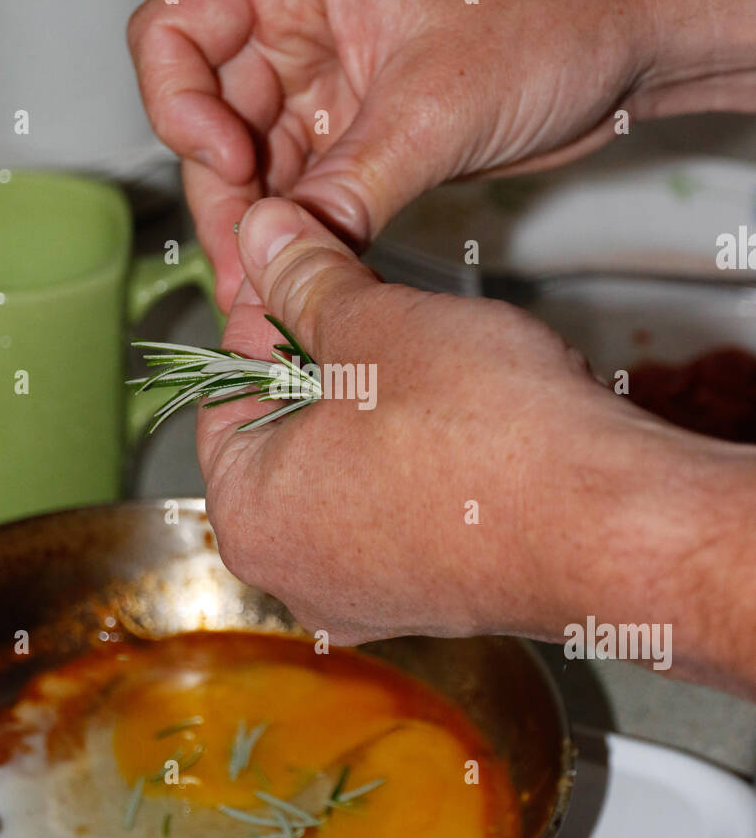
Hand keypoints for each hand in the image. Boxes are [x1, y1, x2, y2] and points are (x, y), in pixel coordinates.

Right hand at [127, 0, 755, 309]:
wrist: (633, 36)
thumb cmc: (553, 11)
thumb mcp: (438, 104)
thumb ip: (351, 185)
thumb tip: (285, 256)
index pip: (175, 26)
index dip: (178, 102)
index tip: (227, 164)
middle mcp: (299, 23)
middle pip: (209, 113)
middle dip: (224, 195)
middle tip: (247, 274)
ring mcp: (330, 81)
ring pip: (256, 163)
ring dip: (260, 231)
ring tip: (268, 302)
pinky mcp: (364, 132)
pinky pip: (308, 189)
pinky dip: (303, 236)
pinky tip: (303, 282)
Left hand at [197, 198, 755, 695]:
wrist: (611, 526)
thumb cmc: (484, 435)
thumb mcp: (375, 323)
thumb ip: (303, 279)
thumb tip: (262, 237)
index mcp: (251, 517)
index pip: (225, 394)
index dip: (264, 317)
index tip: (302, 275)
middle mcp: (298, 575)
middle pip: (289, 437)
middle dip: (328, 362)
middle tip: (372, 305)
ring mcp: (371, 597)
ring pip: (352, 472)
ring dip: (382, 406)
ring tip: (431, 357)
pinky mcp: (438, 599)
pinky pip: (408, 509)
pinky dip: (426, 459)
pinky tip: (470, 419)